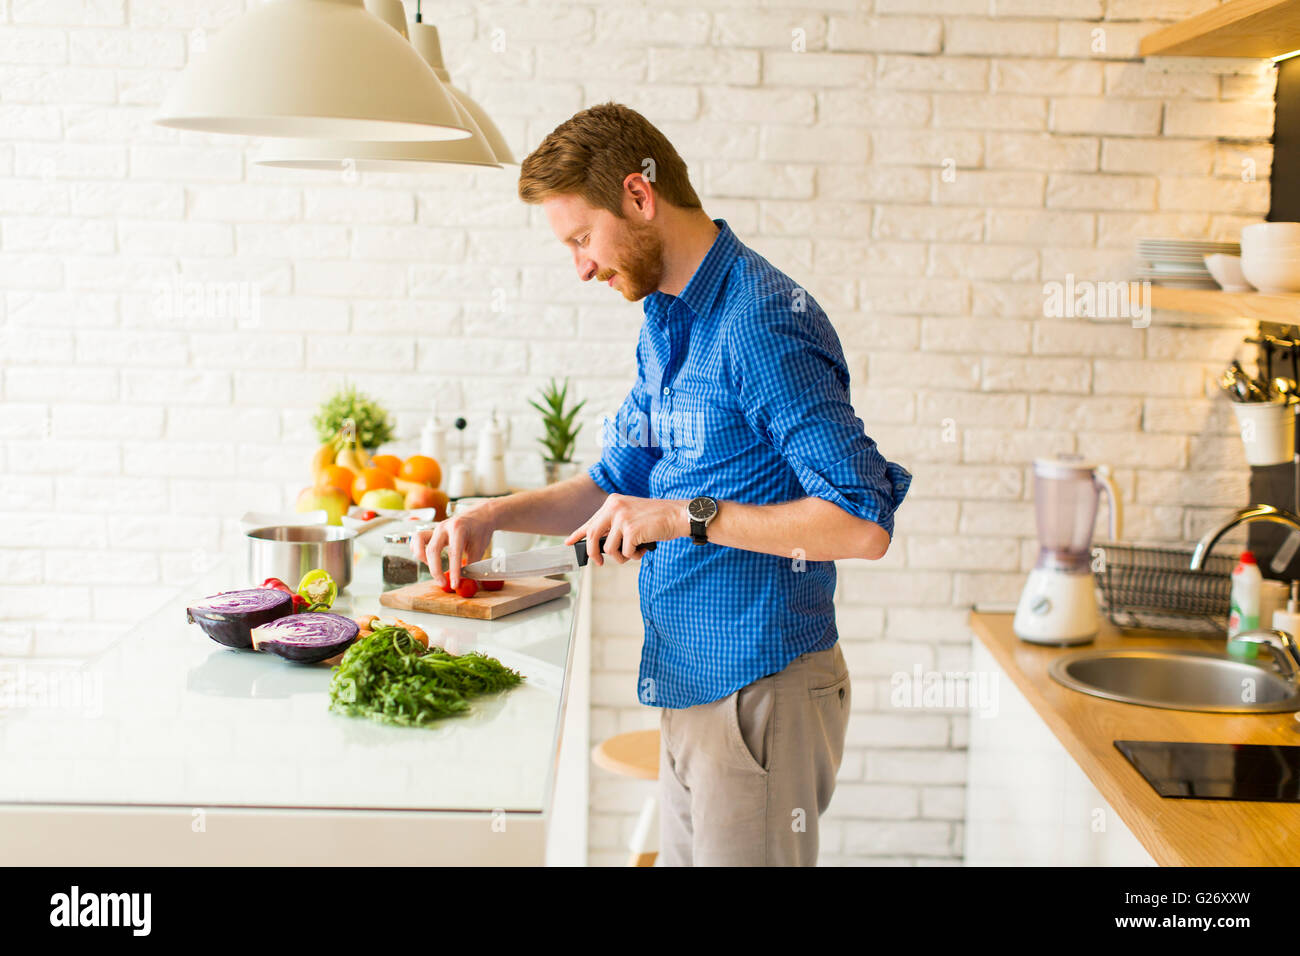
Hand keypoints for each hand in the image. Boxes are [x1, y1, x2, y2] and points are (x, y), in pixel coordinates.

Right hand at [411, 504, 497, 589]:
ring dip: (422, 557)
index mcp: (458, 529)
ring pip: (418, 540)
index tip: (454, 584)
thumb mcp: (480, 547)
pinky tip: (427, 559)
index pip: (453, 553)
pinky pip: (417, 539)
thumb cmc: (480, 531)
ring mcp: (436, 528)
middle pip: (432, 550)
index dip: (453, 571)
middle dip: (435, 570)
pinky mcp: (432, 531)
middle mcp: (444, 527)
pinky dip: (418, 550)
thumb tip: (462, 579)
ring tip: (432, 567)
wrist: (480, 515)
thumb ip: (470, 563)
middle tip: (443, 583)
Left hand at [564, 494, 686, 566]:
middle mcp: (614, 507)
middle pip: (593, 536)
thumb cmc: (656, 518)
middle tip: (599, 563)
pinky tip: (644, 548)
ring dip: (621, 557)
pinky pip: (625, 552)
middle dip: (594, 553)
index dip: (578, 534)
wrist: (677, 515)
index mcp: (613, 502)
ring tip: (635, 551)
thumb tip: (598, 545)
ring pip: (610, 549)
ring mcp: (622, 518)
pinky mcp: (631, 530)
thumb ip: (614, 525)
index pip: (591, 521)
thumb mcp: (631, 515)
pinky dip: (634, 555)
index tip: (568, 543)